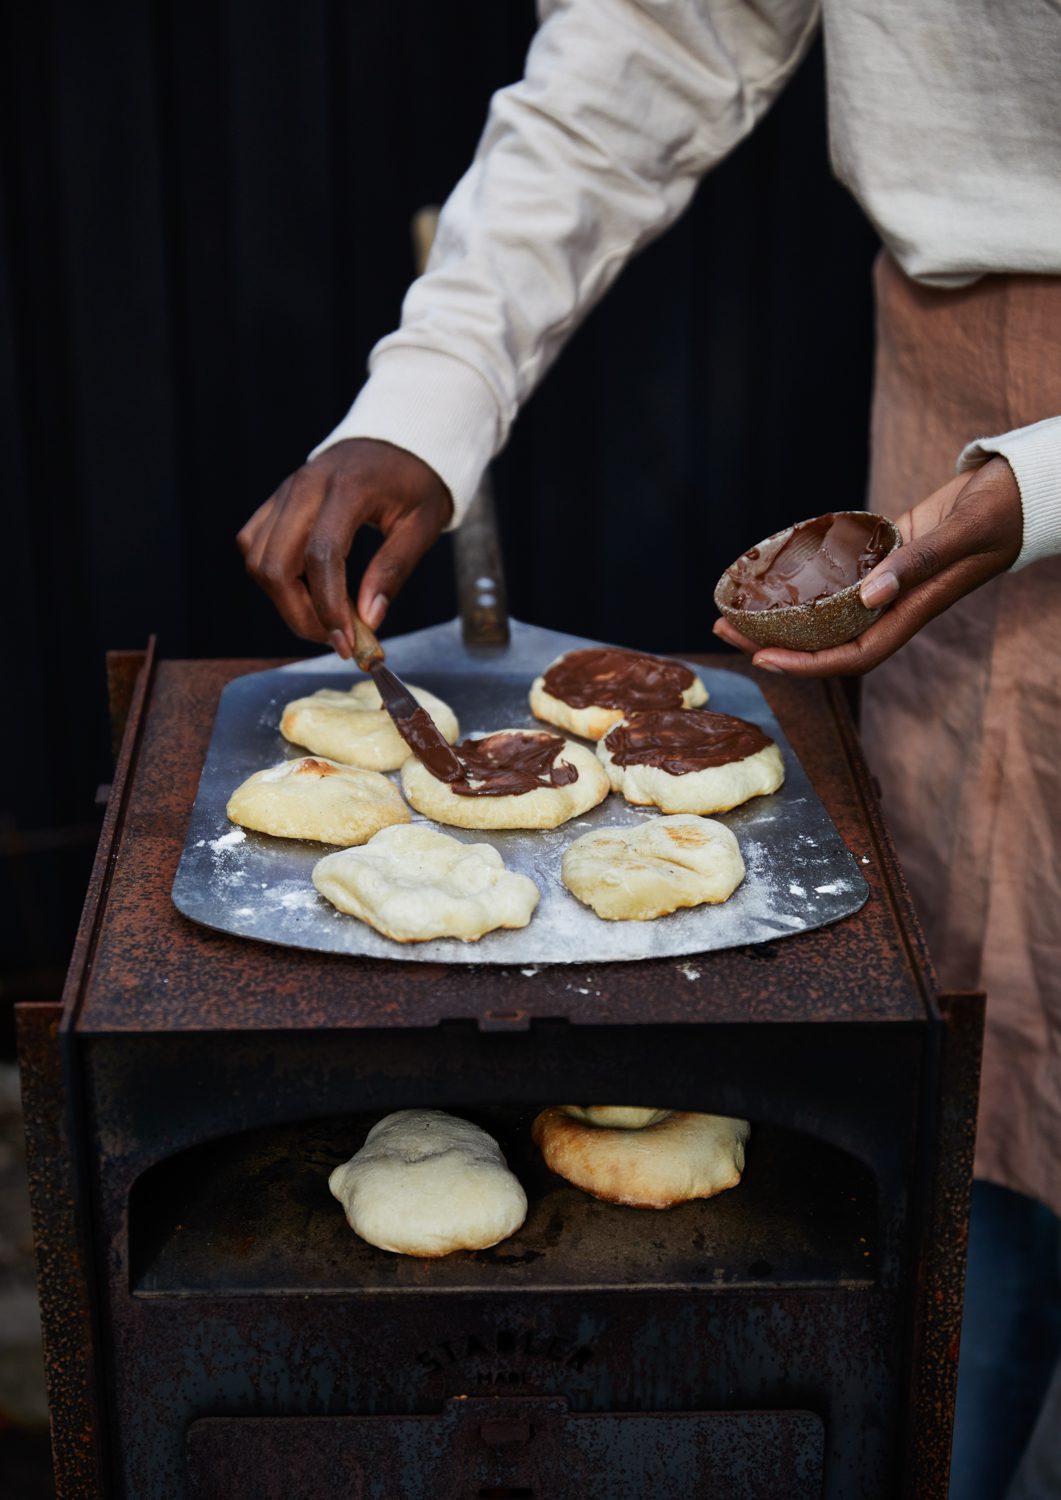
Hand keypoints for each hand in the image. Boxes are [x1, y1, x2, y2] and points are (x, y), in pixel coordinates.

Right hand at [237, 438, 452, 655]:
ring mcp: (285, 491)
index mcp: (347, 488)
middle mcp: (305, 486)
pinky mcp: (276, 500)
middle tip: (336, 638)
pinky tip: (306, 589)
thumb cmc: (414, 484)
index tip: (347, 642)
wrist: (395, 442)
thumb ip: (393, 570)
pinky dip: (272, 576)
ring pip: (257, 559)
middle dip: (300, 614)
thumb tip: (368, 620)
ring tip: (324, 615)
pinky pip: (253, 544)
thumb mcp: (422, 526)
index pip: (321, 556)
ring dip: (284, 600)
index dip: (328, 607)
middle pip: (275, 564)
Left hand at [712, 456, 1022, 676]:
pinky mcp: (885, 554)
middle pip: (826, 639)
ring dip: (782, 612)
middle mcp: (893, 604)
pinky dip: (807, 577)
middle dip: (775, 641)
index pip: (850, 655)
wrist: (1020, 488)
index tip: (761, 658)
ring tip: (735, 605)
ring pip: (826, 610)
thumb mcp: (961, 534)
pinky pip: (838, 575)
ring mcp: (887, 581)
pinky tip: (775, 570)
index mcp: (911, 611)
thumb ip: (918, 564)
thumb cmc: (1001, 513)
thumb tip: (870, 597)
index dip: (806, 664)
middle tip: (723, 626)